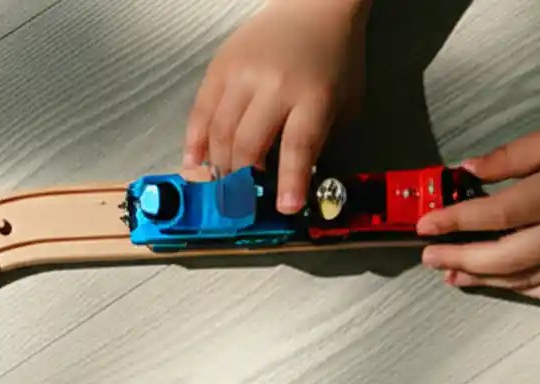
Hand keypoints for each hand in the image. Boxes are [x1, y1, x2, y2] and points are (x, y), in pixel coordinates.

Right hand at [183, 0, 368, 213]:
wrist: (313, 7)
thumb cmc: (332, 58)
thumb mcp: (344, 101)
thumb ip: (321, 139)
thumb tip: (291, 179)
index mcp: (314, 94)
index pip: (298, 146)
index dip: (289, 181)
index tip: (284, 207)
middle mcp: (275, 84)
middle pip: (249, 144)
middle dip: (242, 180)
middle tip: (240, 201)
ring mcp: (243, 74)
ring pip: (220, 133)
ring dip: (219, 166)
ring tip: (220, 184)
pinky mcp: (220, 67)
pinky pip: (200, 112)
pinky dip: (195, 142)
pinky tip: (195, 161)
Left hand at [417, 121, 539, 300]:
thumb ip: (509, 157)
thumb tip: (464, 171)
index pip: (493, 214)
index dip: (453, 222)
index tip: (423, 225)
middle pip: (502, 257)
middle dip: (459, 259)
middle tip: (428, 256)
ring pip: (522, 278)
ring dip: (482, 278)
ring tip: (451, 273)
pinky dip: (519, 288)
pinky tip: (496, 281)